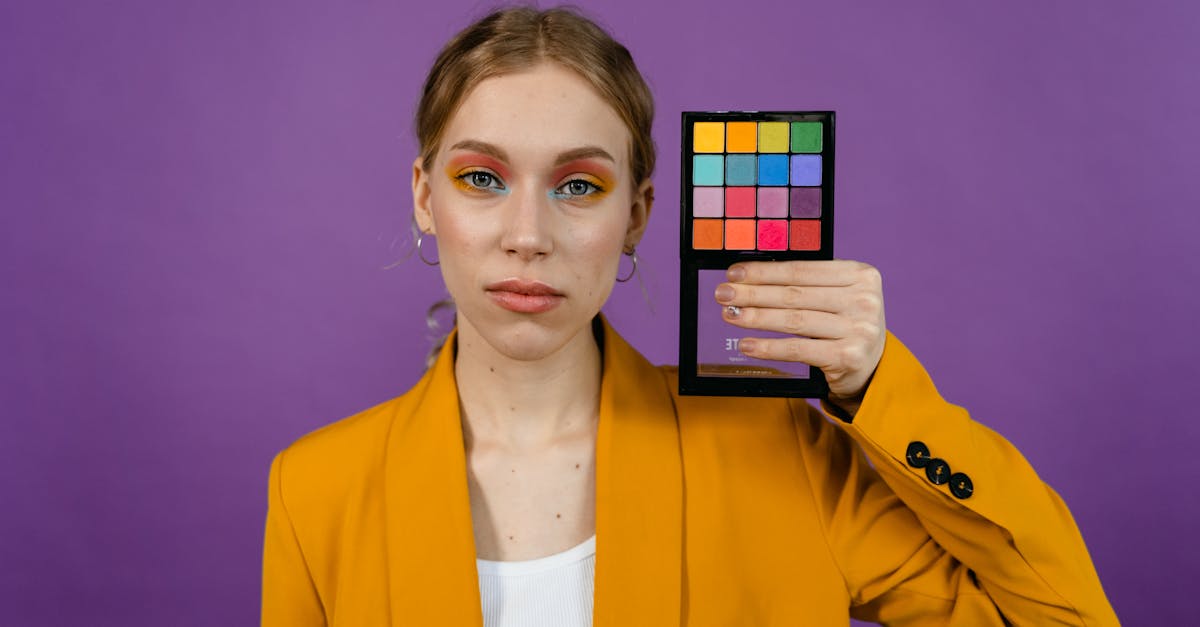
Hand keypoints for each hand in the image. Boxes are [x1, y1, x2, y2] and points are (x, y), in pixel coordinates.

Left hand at [714, 260, 886, 410]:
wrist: (872, 367)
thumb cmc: (845, 323)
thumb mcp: (836, 295)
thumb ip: (806, 283)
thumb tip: (750, 278)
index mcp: (861, 274)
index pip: (801, 269)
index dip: (764, 271)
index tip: (734, 272)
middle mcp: (864, 299)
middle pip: (794, 294)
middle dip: (753, 293)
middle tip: (723, 293)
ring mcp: (859, 329)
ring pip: (794, 320)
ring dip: (755, 317)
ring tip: (729, 315)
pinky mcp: (848, 357)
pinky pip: (798, 349)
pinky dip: (768, 347)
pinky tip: (746, 344)